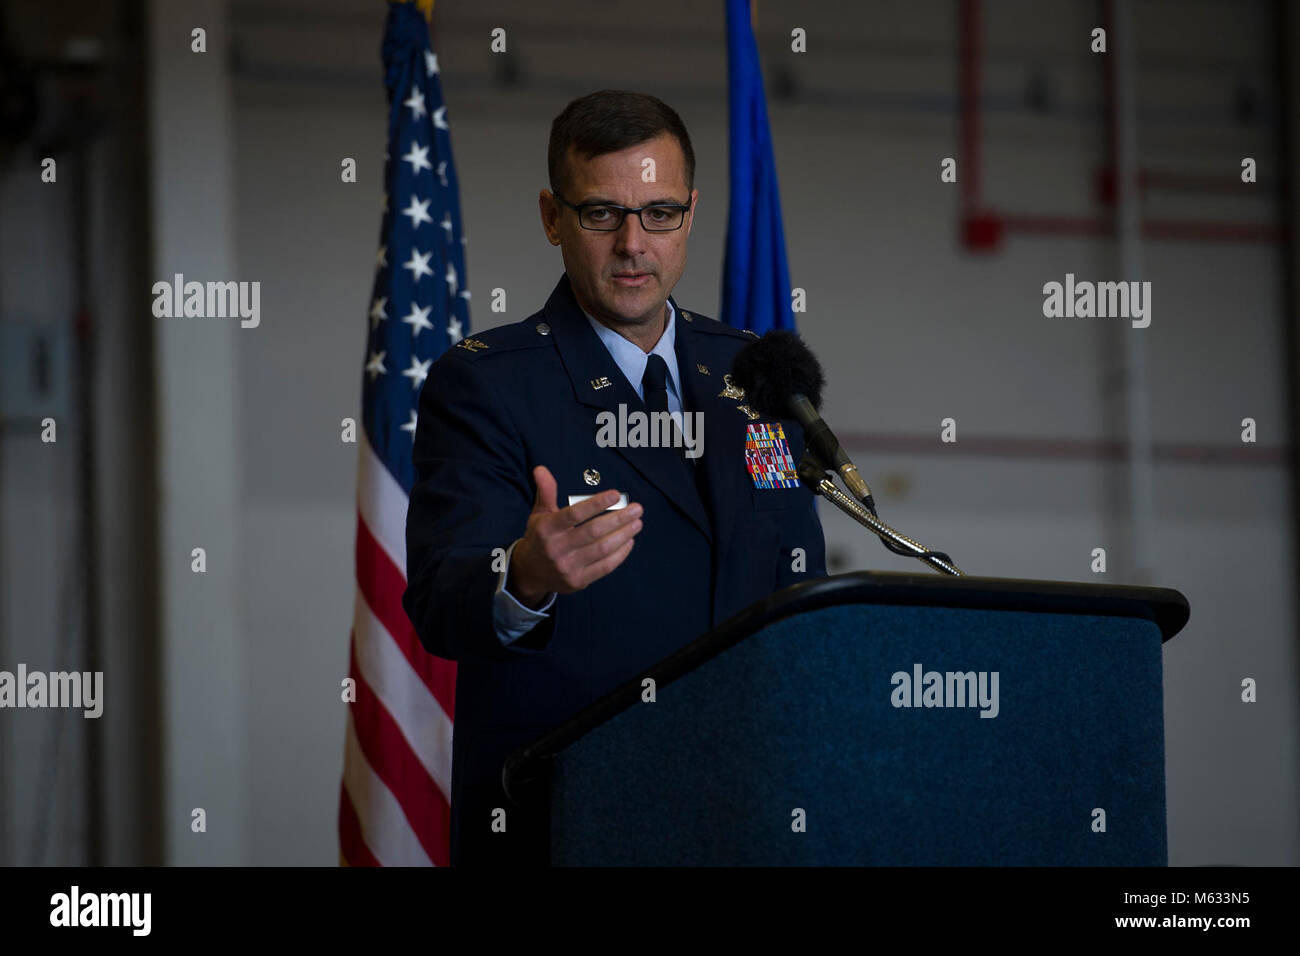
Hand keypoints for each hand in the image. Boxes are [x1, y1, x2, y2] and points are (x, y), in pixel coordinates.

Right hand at [507, 465, 643, 606]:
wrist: (531, 572)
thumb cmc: (541, 537)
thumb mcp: (539, 514)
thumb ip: (545, 491)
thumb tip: (541, 469)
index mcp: (547, 529)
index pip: (575, 514)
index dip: (596, 504)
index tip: (616, 494)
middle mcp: (556, 548)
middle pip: (593, 532)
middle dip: (619, 519)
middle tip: (637, 509)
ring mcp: (567, 567)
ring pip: (602, 549)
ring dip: (623, 535)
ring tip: (637, 523)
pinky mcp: (578, 581)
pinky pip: (604, 567)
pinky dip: (620, 554)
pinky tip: (629, 541)